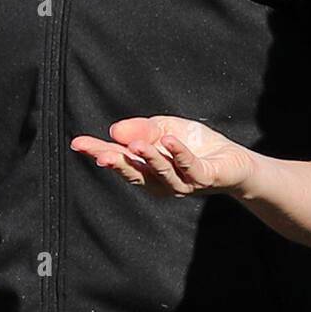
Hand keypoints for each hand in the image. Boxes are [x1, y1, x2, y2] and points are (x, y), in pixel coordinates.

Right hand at [70, 115, 257, 198]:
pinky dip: (179, 153)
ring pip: (160, 172)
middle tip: (99, 154)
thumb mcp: (166, 129)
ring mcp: (181, 182)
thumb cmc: (196, 145)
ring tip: (136, 145)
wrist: (233, 160)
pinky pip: (189, 166)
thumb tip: (114, 130)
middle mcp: (159, 181)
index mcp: (147, 168)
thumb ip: (143, 129)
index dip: (98, 152)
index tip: (77, 143)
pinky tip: (169, 141)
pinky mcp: (203, 178)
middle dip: (116, 162)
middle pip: (133, 172)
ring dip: (148, 158)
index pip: (119, 159)